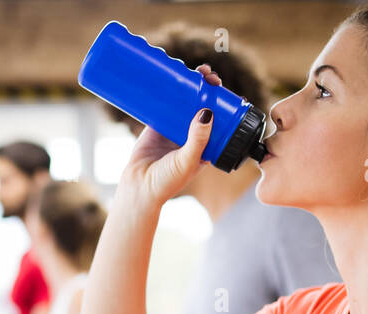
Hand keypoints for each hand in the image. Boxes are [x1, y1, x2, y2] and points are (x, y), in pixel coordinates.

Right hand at [118, 65, 222, 206]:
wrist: (139, 187)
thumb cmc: (167, 182)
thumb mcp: (187, 160)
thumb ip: (198, 139)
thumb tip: (208, 112)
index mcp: (206, 145)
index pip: (221, 120)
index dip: (226, 104)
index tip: (229, 92)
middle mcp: (192, 134)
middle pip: (204, 104)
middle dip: (209, 88)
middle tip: (210, 77)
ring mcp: (175, 126)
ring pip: (186, 100)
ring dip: (192, 83)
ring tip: (198, 71)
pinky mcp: (157, 122)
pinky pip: (165, 101)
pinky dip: (170, 87)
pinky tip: (174, 73)